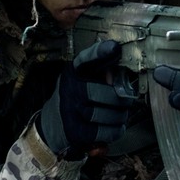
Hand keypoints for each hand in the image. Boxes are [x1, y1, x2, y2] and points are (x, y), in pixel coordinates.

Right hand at [38, 40, 133, 158]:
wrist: (52, 124)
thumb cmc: (77, 97)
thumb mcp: (85, 79)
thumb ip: (102, 73)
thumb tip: (120, 75)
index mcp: (74, 71)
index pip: (86, 58)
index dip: (101, 52)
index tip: (115, 47)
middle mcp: (69, 88)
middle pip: (99, 92)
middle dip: (119, 99)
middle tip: (127, 101)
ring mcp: (69, 111)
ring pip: (102, 114)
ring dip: (119, 116)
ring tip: (122, 115)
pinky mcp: (73, 131)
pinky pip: (100, 132)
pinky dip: (114, 131)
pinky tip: (117, 127)